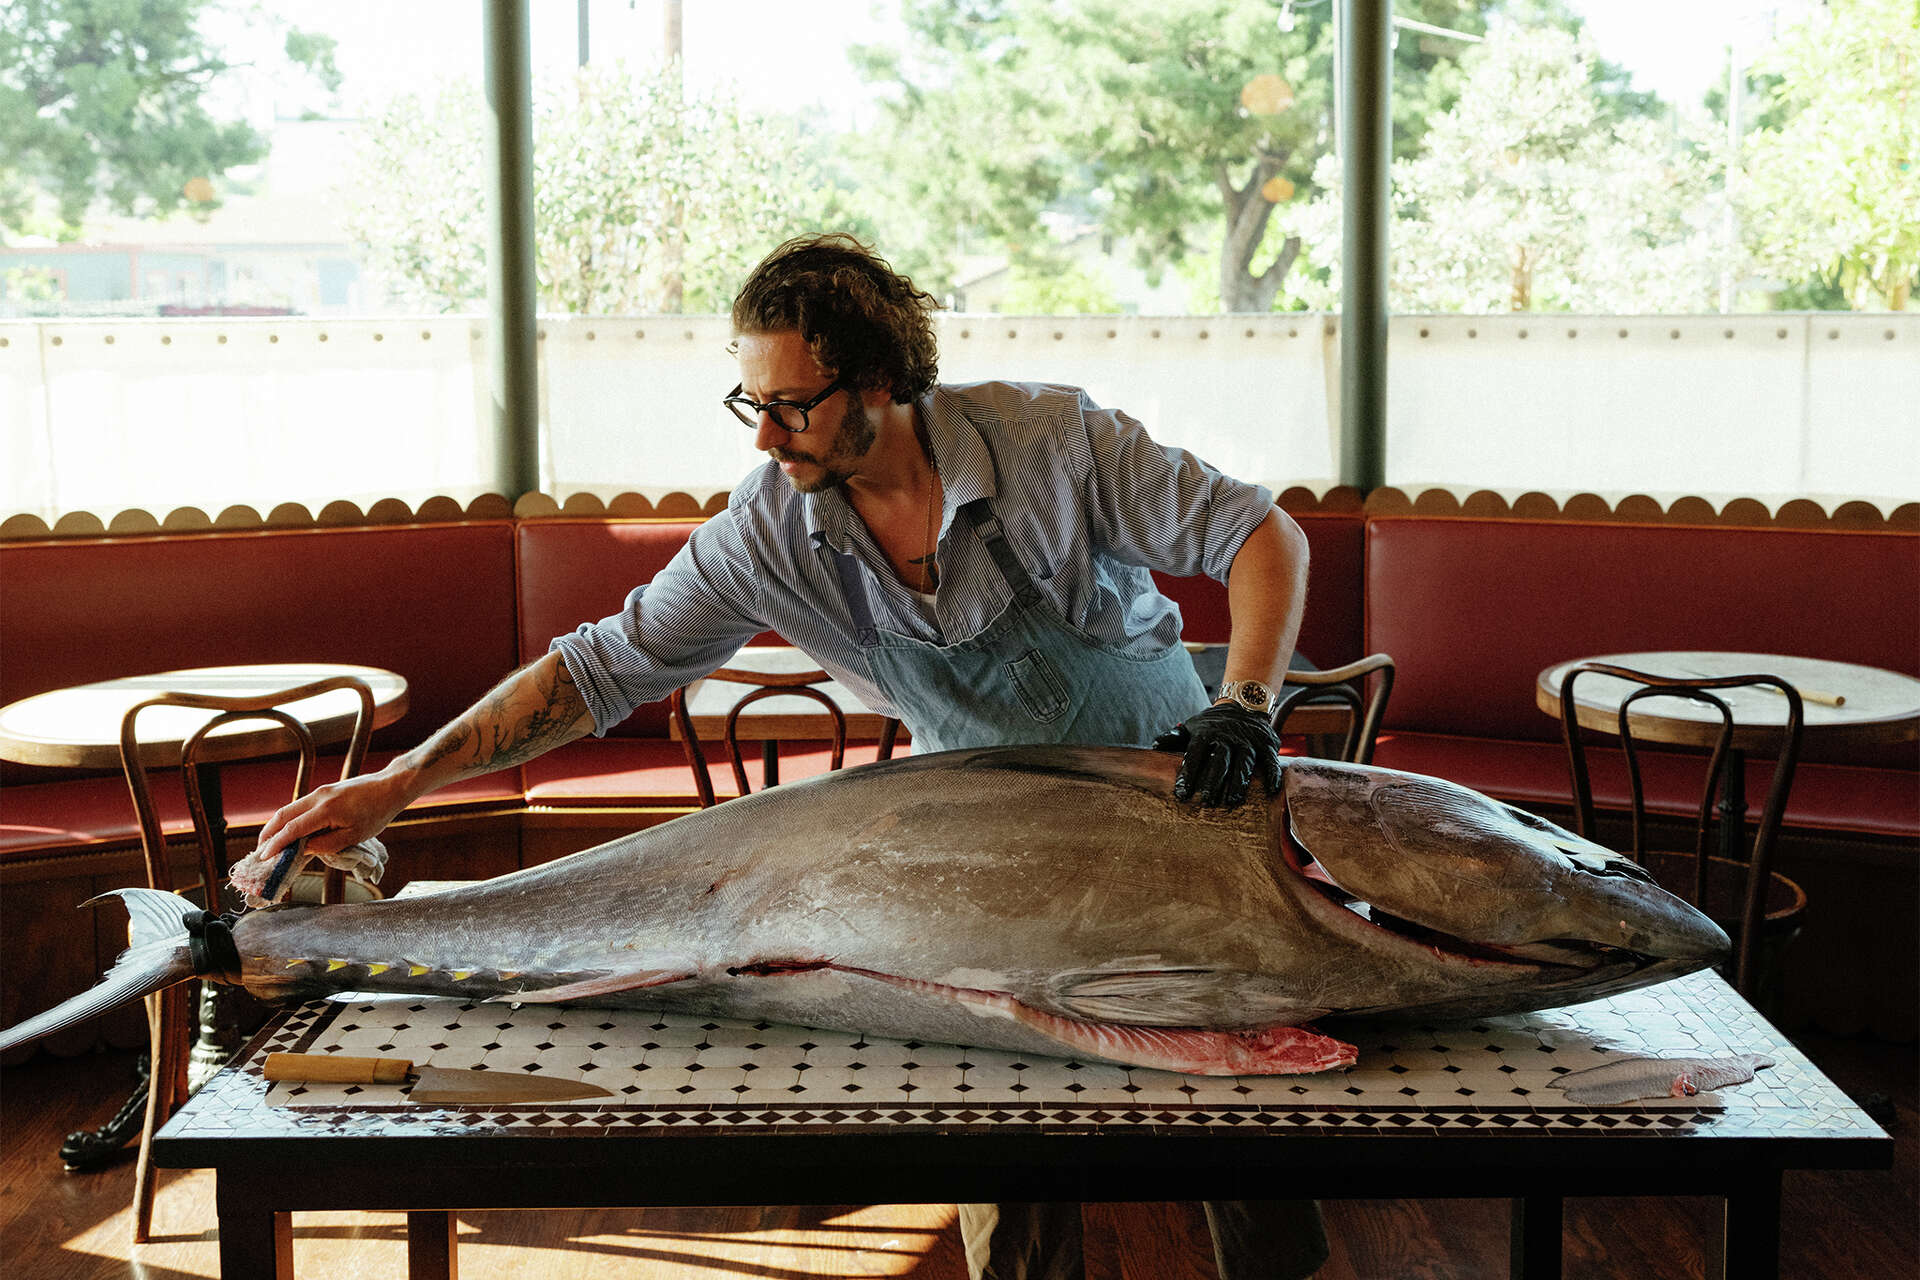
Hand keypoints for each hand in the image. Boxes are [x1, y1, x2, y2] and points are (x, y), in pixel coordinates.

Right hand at [233, 771, 410, 902]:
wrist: (389, 787)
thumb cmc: (376, 813)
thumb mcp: (354, 836)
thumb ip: (327, 845)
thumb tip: (304, 850)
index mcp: (325, 810)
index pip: (292, 830)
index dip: (276, 845)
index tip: (264, 858)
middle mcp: (317, 798)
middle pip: (282, 816)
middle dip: (268, 834)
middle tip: (260, 852)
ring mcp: (319, 793)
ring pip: (289, 809)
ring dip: (276, 826)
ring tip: (269, 844)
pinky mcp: (323, 792)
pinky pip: (299, 806)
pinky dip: (288, 820)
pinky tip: (288, 832)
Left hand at [1151, 702, 1281, 806]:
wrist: (1244, 704)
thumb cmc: (1213, 724)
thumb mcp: (1192, 726)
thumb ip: (1174, 737)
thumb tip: (1155, 747)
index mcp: (1207, 733)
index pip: (1195, 754)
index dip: (1188, 774)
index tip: (1181, 793)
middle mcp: (1228, 737)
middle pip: (1220, 761)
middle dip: (1213, 782)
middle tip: (1207, 802)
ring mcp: (1249, 741)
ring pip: (1244, 763)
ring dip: (1238, 783)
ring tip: (1231, 801)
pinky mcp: (1267, 745)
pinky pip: (1271, 761)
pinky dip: (1273, 774)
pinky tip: (1270, 790)